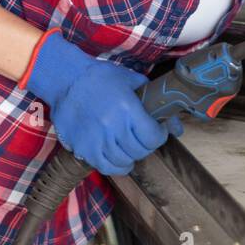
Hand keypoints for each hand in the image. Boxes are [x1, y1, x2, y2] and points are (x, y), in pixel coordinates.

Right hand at [21, 30, 176, 174]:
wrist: (67, 79)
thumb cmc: (101, 77)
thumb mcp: (132, 80)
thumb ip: (155, 102)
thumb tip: (177, 127)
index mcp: (127, 108)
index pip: (153, 137)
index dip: (160, 135)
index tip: (158, 130)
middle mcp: (113, 126)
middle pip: (140, 151)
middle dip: (146, 145)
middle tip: (143, 138)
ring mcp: (96, 140)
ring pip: (124, 161)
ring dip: (131, 156)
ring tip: (130, 147)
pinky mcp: (83, 148)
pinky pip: (106, 168)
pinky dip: (116, 167)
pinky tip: (119, 159)